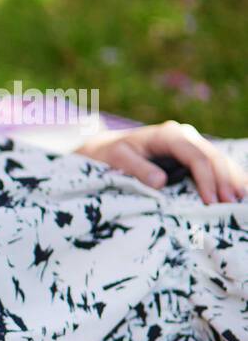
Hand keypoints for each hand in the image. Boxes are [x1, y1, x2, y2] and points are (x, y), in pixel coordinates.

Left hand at [74, 121, 246, 204]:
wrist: (106, 148)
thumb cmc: (109, 155)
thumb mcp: (117, 159)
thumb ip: (138, 169)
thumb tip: (161, 183)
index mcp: (168, 134)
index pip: (196, 157)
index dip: (206, 179)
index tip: (211, 202)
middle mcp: (184, 135)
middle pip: (212, 157)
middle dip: (223, 181)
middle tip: (230, 206)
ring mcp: (190, 142)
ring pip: (218, 159)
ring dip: (231, 179)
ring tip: (239, 201)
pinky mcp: (191, 152)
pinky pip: (213, 163)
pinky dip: (227, 176)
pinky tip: (238, 191)